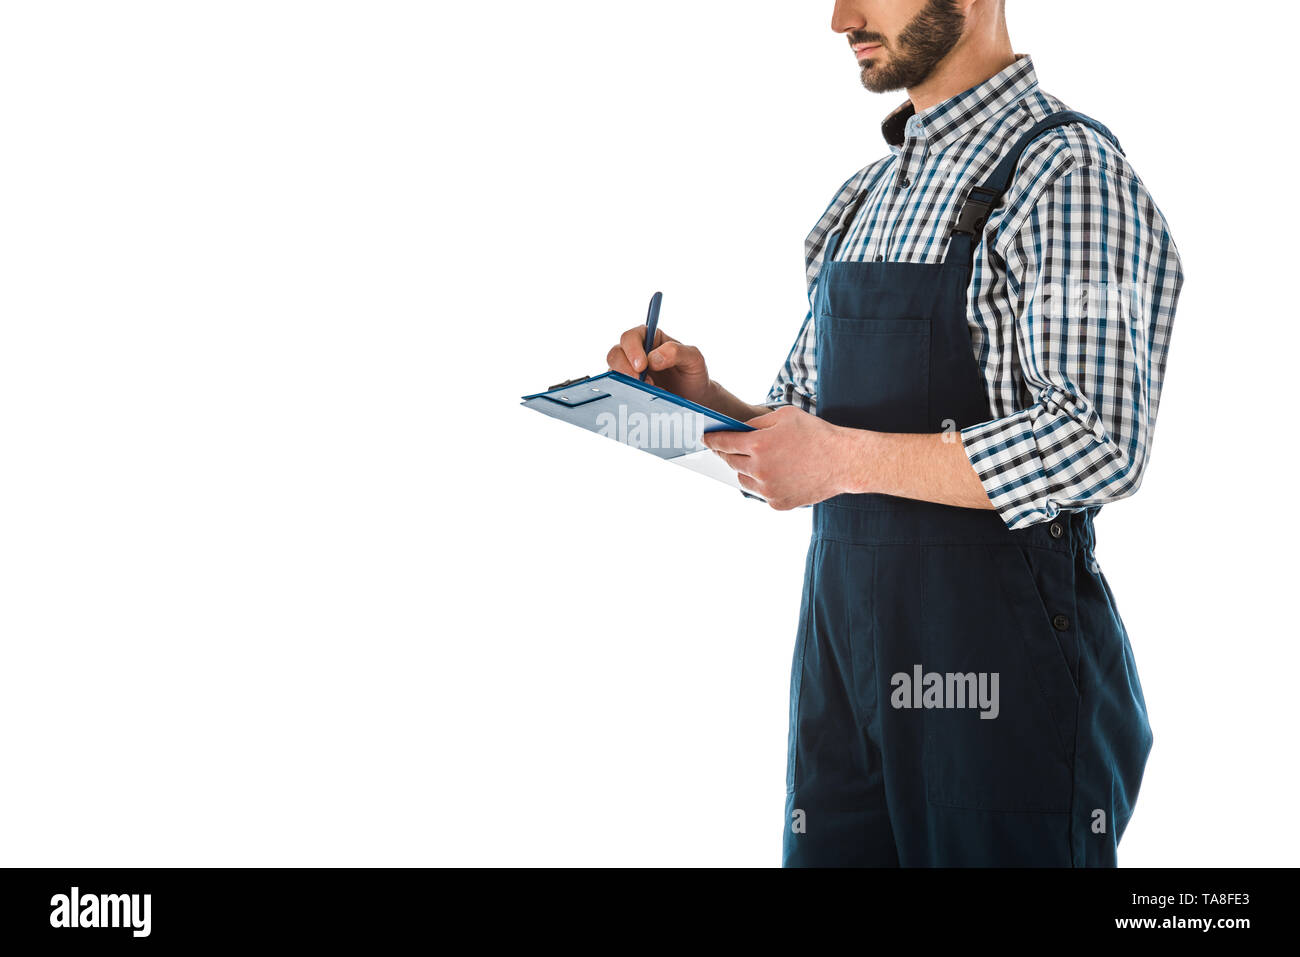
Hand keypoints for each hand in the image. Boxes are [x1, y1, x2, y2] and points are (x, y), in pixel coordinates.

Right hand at [606, 325, 712, 406]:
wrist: (694, 399)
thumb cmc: (693, 374)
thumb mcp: (694, 359)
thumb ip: (676, 352)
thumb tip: (653, 358)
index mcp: (650, 338)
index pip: (631, 337)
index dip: (632, 349)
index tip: (642, 366)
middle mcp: (636, 353)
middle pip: (616, 353)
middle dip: (624, 368)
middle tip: (641, 382)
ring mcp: (629, 371)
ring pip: (613, 372)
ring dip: (626, 382)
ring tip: (648, 391)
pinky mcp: (627, 388)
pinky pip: (617, 390)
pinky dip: (626, 394)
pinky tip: (642, 399)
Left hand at [701, 405, 854, 509]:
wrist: (844, 462)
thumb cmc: (816, 434)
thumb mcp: (784, 416)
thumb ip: (756, 422)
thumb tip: (738, 429)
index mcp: (758, 444)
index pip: (723, 442)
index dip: (711, 439)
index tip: (705, 438)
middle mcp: (759, 469)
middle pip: (731, 462)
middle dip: (726, 453)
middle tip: (725, 448)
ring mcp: (767, 489)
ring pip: (743, 480)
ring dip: (743, 470)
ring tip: (754, 460)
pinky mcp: (777, 503)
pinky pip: (761, 492)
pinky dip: (763, 483)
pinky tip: (775, 473)